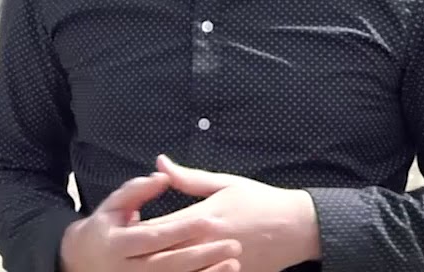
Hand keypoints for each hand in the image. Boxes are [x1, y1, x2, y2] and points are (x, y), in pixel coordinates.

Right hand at [60, 171, 242, 271]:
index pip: (155, 236)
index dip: (183, 229)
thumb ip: (137, 190)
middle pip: (170, 264)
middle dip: (203, 255)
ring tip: (234, 263)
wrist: (82, 263)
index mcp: (118, 245)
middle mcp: (127, 270)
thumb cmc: (103, 230)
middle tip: (234, 245)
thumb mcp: (112, 206)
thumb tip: (162, 175)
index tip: (210, 220)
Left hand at [140, 155, 319, 271]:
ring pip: (180, 271)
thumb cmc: (261, 200)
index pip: (158, 228)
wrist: (299, 226)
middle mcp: (207, 243)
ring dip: (161, 266)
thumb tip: (159, 163)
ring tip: (145, 263)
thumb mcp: (224, 183)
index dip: (138, 230)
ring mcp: (220, 264)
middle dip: (144, 252)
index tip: (124, 228)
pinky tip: (178, 270)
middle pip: (164, 254)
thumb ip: (188, 177)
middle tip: (126, 252)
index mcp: (203, 218)